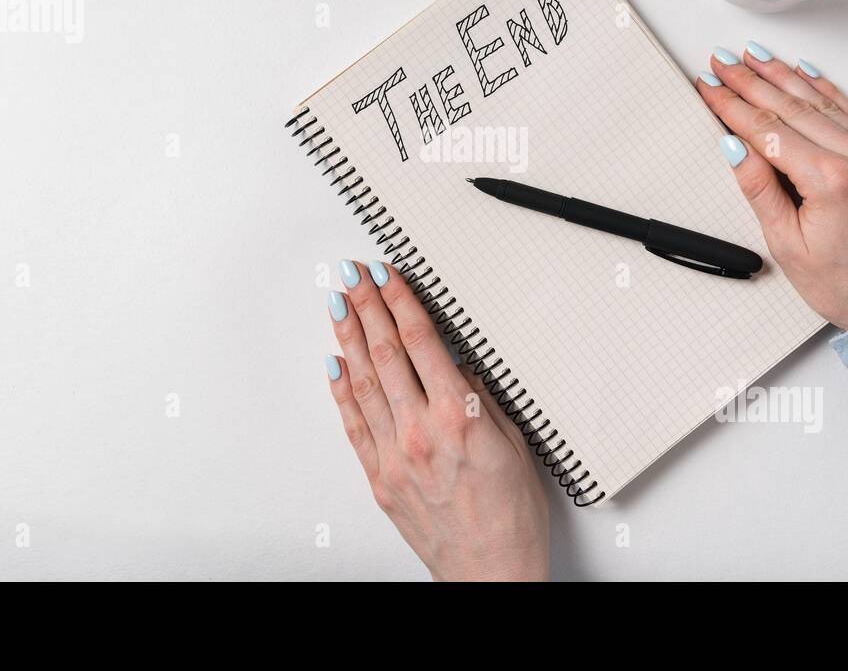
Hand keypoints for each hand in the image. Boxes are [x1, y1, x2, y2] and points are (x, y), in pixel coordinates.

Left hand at [325, 259, 548, 580]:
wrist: (491, 572)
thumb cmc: (511, 516)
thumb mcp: (513, 443)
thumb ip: (480, 399)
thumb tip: (455, 365)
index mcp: (457, 418)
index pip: (420, 342)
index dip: (399, 301)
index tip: (387, 276)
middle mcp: (420, 433)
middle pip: (385, 354)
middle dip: (366, 308)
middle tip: (352, 277)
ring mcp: (395, 457)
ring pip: (363, 384)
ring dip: (348, 339)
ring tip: (338, 306)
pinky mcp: (379, 480)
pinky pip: (354, 425)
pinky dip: (342, 392)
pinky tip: (334, 366)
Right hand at [695, 44, 847, 329]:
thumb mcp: (787, 245)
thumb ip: (760, 189)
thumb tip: (735, 147)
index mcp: (831, 180)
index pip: (767, 131)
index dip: (732, 105)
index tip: (711, 87)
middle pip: (792, 107)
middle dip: (752, 80)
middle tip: (723, 62)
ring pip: (822, 101)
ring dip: (784, 75)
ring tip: (755, 57)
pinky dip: (824, 88)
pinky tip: (805, 73)